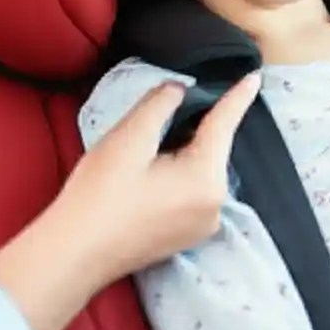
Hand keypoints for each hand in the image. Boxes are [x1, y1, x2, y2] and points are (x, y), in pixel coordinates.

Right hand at [54, 72, 261, 281]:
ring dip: (185, 151)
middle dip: (195, 125)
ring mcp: (203, 225)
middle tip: (166, 109)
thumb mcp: (129, 138)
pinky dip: (181, 175)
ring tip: (149, 146)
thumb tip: (179, 90)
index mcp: (206, 179)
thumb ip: (161, 104)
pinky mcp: (187, 236)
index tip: (254, 77)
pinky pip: (194, 192)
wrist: (75, 253)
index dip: (237, 96)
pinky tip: (152, 172)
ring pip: (202, 170)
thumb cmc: (99, 195)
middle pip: (212, 149)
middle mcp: (215, 205)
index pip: (225, 125)